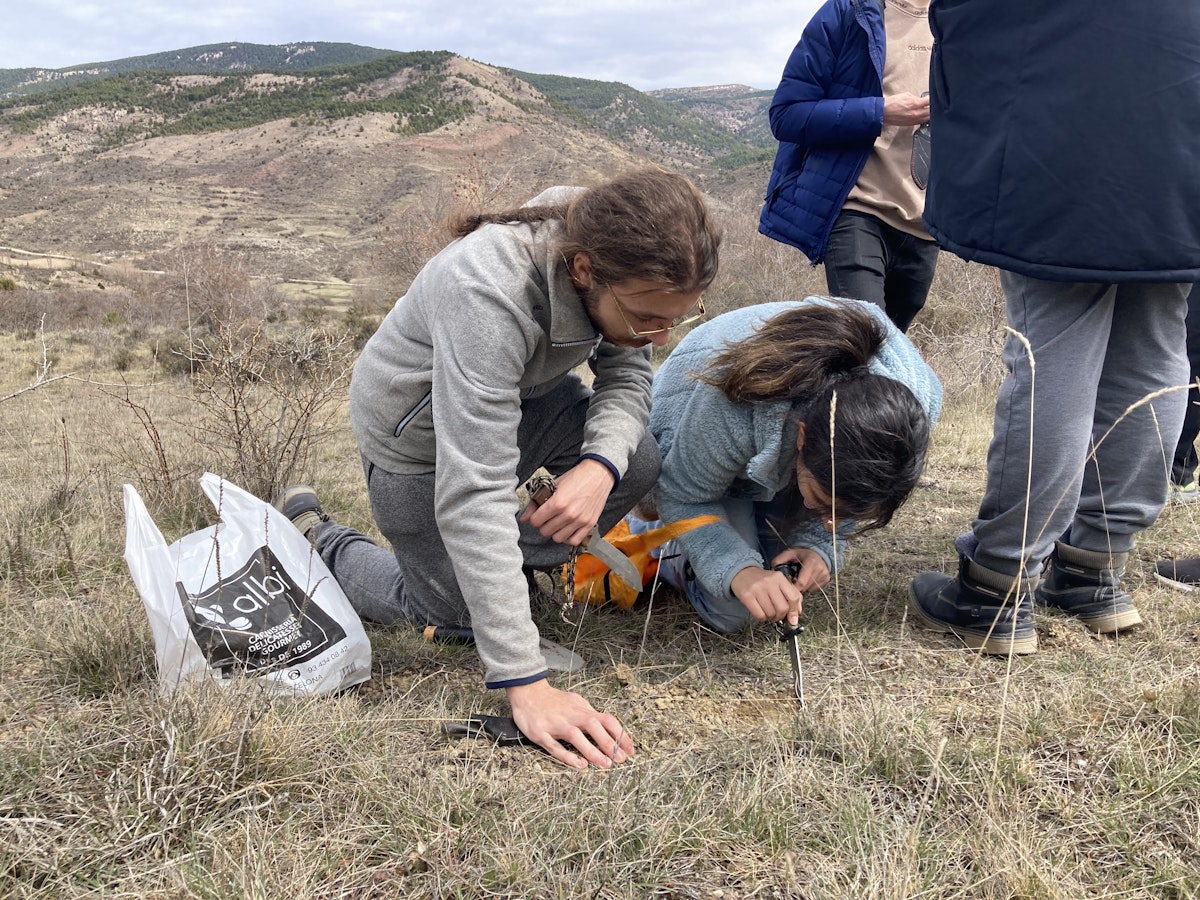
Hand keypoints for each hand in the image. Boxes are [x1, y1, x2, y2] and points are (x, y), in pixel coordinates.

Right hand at [507, 679, 633, 768]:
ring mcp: (556, 725)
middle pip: (594, 726)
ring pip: (576, 737)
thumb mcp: (576, 702)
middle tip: (620, 759)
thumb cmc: (553, 700)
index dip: (620, 734)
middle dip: (609, 743)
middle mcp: (571, 716)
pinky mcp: (540, 733)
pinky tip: (579, 764)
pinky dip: (567, 756)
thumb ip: (590, 713)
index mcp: (582, 710)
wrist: (528, 693)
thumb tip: (607, 725)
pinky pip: (555, 746)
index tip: (630, 749)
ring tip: (605, 764)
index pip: (606, 720)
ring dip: (592, 751)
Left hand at [519, 460, 614, 545]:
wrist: (598, 474)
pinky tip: (567, 529)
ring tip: (557, 523)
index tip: (538, 515)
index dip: (534, 518)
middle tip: (547, 518)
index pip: (536, 521)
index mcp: (557, 502)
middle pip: (545, 531)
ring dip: (555, 532)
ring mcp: (580, 521)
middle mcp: (568, 514)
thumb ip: (536, 502)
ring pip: (558, 538)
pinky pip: (574, 541)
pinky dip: (568, 537)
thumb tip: (524, 518)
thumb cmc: (576, 478)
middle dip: (543, 525)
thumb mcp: (553, 485)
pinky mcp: (589, 524)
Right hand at [730, 565, 803, 624]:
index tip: (793, 618)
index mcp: (779, 578)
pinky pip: (760, 615)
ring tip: (767, 611)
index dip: (794, 611)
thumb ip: (791, 595)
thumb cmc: (762, 580)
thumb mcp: (779, 582)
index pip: (793, 597)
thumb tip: (796, 614)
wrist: (742, 573)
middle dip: (781, 616)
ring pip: (771, 613)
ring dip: (770, 617)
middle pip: (782, 608)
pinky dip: (762, 618)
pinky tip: (761, 612)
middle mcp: (769, 582)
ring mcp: (757, 589)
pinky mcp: (747, 596)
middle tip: (777, 614)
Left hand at [771, 548, 829, 593]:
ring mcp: (824, 575)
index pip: (802, 581)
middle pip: (805, 586)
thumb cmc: (802, 554)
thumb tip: (772, 568)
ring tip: (799, 579)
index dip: (793, 587)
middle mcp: (820, 568)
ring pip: (810, 588)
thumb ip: (780, 559)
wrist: (817, 552)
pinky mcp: (826, 579)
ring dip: (803, 587)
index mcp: (811, 562)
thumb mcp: (790, 553)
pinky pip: (815, 588)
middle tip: (791, 584)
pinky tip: (806, 579)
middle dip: (797, 587)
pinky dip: (809, 586)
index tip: (786, 588)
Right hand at [883, 92, 929, 125]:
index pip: (930, 101)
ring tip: (929, 109)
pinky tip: (924, 115)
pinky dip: (925, 118)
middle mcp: (916, 113)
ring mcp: (914, 120)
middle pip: (931, 111)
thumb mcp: (905, 95)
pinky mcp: (911, 124)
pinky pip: (922, 122)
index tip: (933, 96)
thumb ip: (916, 97)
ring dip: (930, 113)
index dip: (933, 98)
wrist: (883, 112)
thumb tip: (921, 100)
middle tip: (933, 103)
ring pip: (928, 118)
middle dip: (933, 106)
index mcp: (915, 104)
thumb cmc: (892, 103)